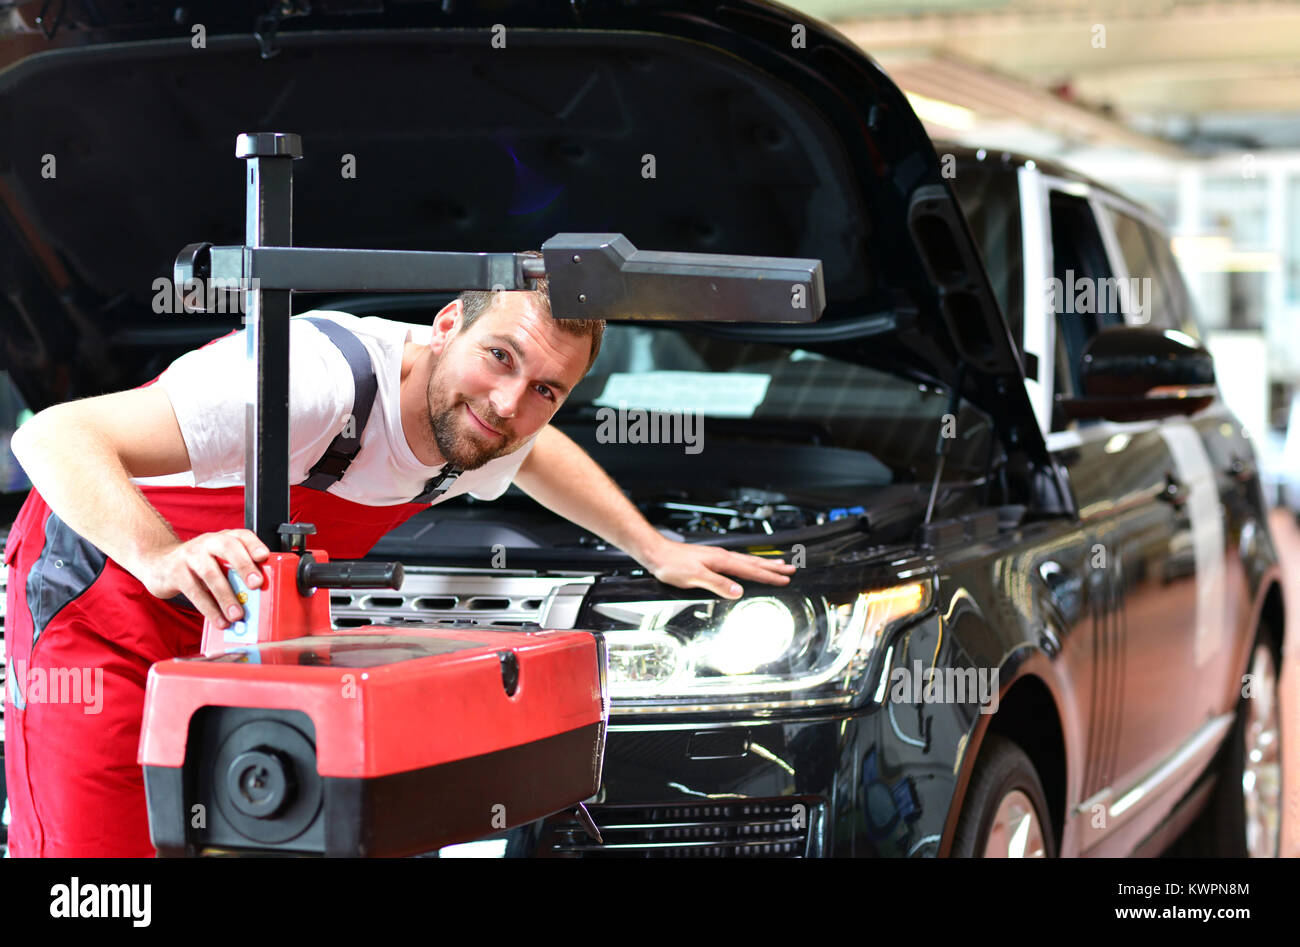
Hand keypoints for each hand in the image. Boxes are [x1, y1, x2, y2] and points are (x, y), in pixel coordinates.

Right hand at [132, 529, 270, 628]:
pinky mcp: (175, 572)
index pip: (242, 535)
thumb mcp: (218, 562)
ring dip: (226, 596)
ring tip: (237, 614)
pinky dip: (209, 609)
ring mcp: (190, 555)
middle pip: (228, 547)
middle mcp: (208, 542)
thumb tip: (259, 596)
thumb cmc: (198, 565)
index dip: (254, 544)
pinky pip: (195, 592)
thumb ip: (237, 571)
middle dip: (244, 565)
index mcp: (223, 538)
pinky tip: (219, 620)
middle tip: (256, 584)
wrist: (159, 564)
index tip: (264, 556)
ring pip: (210, 573)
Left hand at [640, 537, 796, 598]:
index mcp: (722, 561)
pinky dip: (750, 563)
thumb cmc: (672, 565)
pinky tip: (749, 565)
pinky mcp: (712, 559)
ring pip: (747, 560)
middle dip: (773, 567)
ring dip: (764, 564)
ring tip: (778, 564)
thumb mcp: (695, 577)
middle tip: (791, 569)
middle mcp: (723, 557)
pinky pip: (738, 561)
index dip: (769, 576)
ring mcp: (718, 557)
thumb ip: (717, 584)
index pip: (751, 571)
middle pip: (754, 563)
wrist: (657, 553)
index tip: (784, 580)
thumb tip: (738, 591)